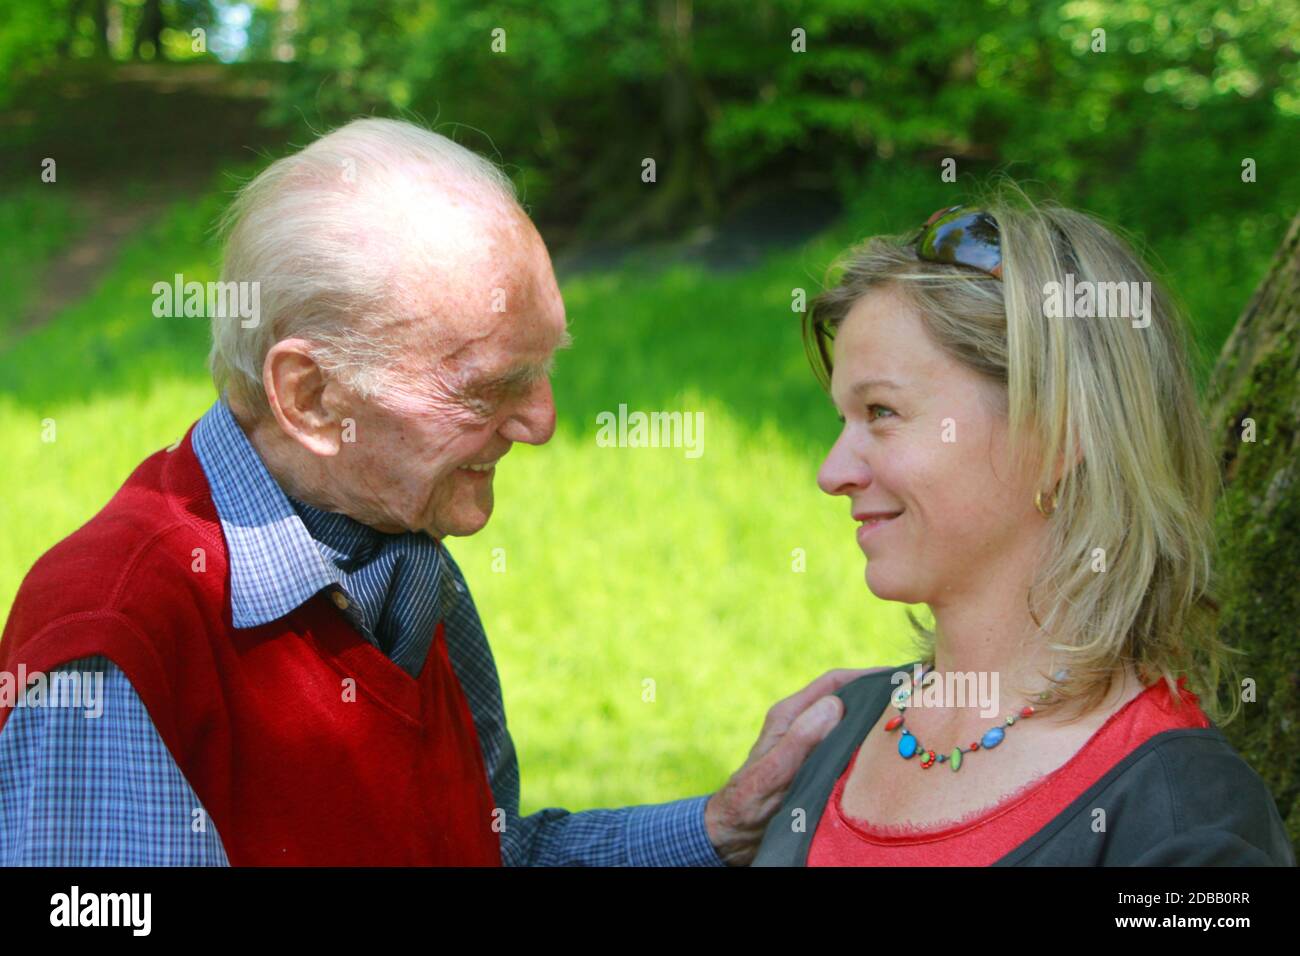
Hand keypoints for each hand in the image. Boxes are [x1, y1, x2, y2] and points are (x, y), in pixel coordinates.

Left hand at [704, 666, 892, 865]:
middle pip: (847, 700)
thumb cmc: (749, 800)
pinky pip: (849, 748)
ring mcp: (811, 745)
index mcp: (789, 715)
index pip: (834, 683)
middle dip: (878, 696)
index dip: (867, 675)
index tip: (898, 675)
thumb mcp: (775, 768)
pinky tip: (890, 755)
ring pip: (850, 725)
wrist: (736, 833)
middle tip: (915, 697)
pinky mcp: (818, 765)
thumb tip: (836, 704)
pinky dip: (869, 746)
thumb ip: (801, 738)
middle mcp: (802, 725)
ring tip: (911, 722)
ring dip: (876, 721)